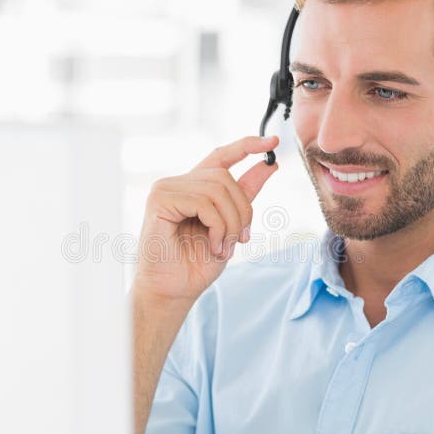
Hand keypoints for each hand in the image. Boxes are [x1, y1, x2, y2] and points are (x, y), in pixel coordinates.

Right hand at [132, 135, 279, 308]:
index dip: (247, 146)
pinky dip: (217, 227)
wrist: (173, 291)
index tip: (274, 142)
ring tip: (224, 247)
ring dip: (231, 223)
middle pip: (225, 178)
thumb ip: (245, 195)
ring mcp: (165, 189)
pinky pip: (204, 202)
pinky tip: (213, 244)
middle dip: (242, 210)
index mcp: (193, 187)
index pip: (220, 156)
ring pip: (217, 189)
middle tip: (241, 239)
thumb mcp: (231, 226)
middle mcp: (177, 183)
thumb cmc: (196, 263)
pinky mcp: (159, 201)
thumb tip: (270, 165)